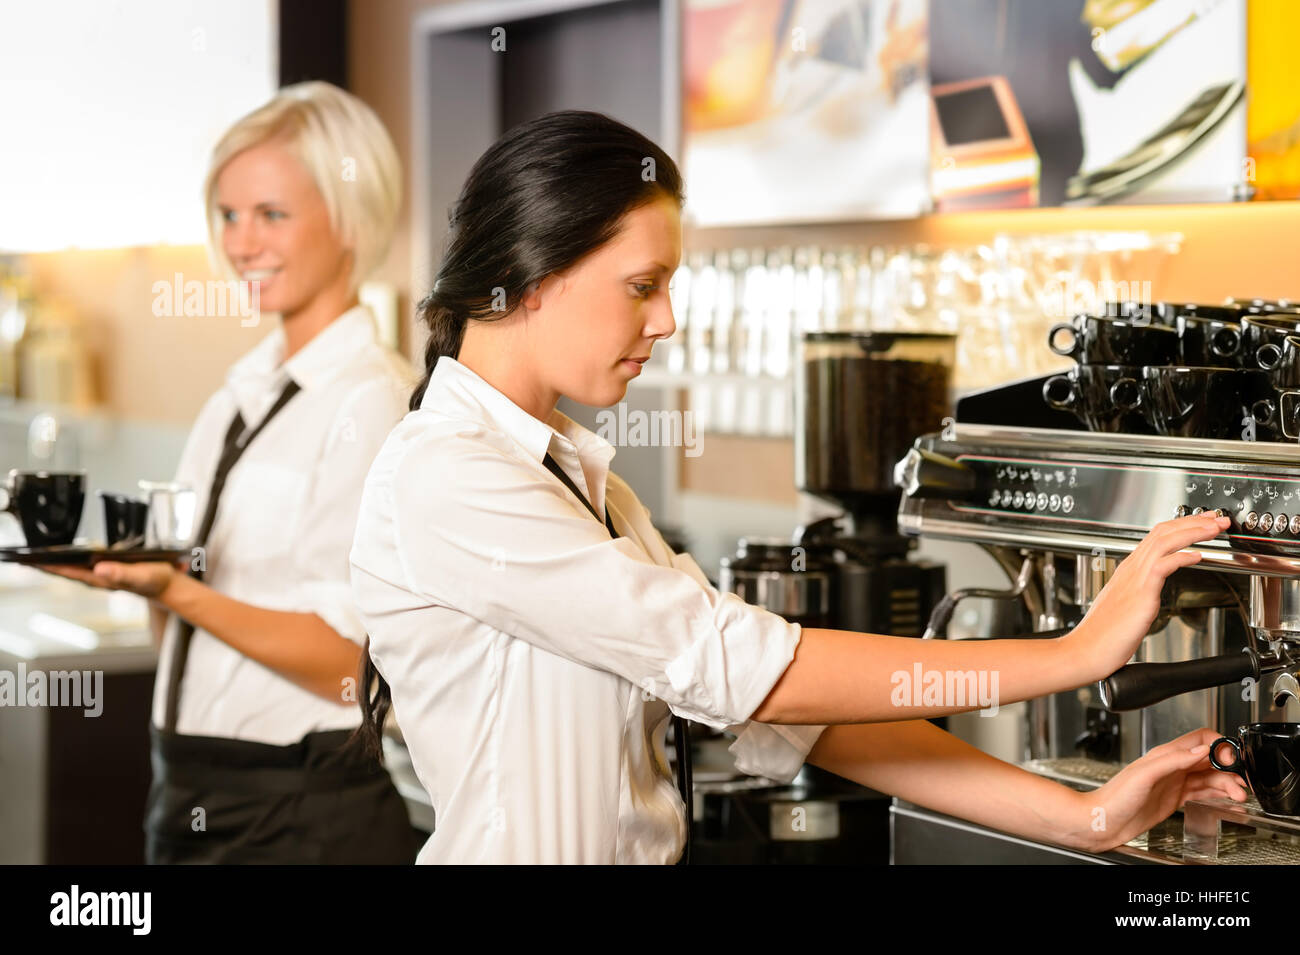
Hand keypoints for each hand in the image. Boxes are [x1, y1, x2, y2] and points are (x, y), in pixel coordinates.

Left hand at [34, 560, 183, 600]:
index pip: (65, 570)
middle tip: (19, 557)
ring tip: (33, 556)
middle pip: (61, 569)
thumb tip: (98, 569)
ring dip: (51, 562)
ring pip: (68, 567)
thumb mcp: (142, 575)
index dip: (45, 565)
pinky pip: (79, 564)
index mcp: (99, 578)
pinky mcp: (105, 569)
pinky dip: (66, 559)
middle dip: (41, 564)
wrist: (168, 585)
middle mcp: (95, 577)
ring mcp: (99, 574)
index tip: (26, 561)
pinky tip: (61, 554)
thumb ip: (121, 574)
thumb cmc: (155, 581)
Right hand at [1062, 512, 1228, 682]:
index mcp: (1128, 571)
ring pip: (1165, 541)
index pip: (1157, 537)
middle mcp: (1130, 569)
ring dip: (1193, 532)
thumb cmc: (1104, 635)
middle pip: (1163, 532)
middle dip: (1193, 521)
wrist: (1087, 649)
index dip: (1182, 526)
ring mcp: (1134, 578)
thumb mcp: (1125, 607)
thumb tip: (1151, 591)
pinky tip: (1198, 555)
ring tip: (1215, 528)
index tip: (1202, 523)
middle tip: (1217, 518)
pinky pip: (1163, 565)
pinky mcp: (1140, 592)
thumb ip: (1139, 593)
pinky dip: (1182, 556)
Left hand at [1079, 728, 1247, 851]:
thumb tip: (1200, 750)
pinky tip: (1226, 796)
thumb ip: (1173, 760)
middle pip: (1208, 760)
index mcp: (1164, 755)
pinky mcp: (1173, 798)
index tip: (1232, 759)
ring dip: (1226, 783)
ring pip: (1208, 777)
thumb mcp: (1145, 774)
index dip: (1219, 746)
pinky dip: (1217, 793)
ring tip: (1239, 795)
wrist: (1103, 821)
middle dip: (1228, 769)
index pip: (1199, 740)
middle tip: (1241, 784)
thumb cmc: (1116, 796)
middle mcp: (1170, 766)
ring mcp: (1173, 782)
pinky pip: (1201, 791)